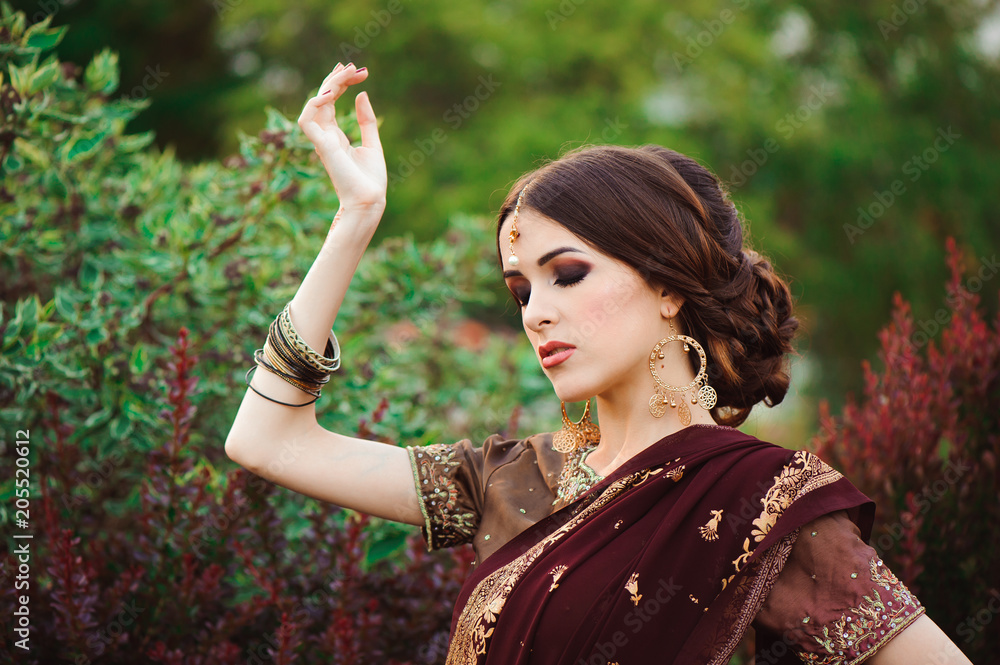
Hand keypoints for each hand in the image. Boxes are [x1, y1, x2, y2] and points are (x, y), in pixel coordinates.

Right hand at [297, 63, 386, 211]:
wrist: (370, 200)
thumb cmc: (371, 179)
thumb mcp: (372, 143)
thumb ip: (366, 120)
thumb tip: (362, 94)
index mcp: (335, 135)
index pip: (331, 101)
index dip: (341, 83)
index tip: (359, 72)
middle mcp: (325, 136)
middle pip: (322, 98)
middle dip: (336, 79)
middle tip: (353, 66)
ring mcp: (322, 140)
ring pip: (314, 104)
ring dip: (328, 85)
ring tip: (345, 74)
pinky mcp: (322, 146)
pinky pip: (307, 120)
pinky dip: (315, 104)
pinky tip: (331, 94)